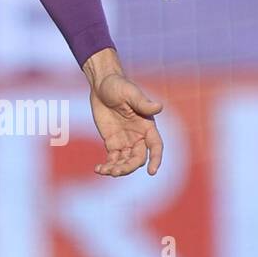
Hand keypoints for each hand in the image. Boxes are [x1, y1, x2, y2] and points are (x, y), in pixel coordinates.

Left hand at [84, 51, 163, 176]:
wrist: (101, 85)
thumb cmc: (119, 86)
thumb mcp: (130, 93)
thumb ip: (142, 103)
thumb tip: (159, 106)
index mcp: (148, 127)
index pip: (156, 146)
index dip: (156, 159)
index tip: (152, 172)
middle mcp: (139, 137)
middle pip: (138, 158)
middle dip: (129, 167)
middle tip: (116, 171)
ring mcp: (125, 141)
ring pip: (125, 162)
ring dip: (117, 169)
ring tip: (105, 171)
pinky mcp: (112, 143)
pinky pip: (112, 158)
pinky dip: (107, 166)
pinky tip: (98, 169)